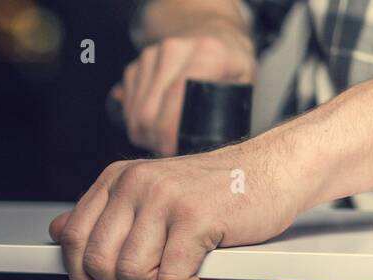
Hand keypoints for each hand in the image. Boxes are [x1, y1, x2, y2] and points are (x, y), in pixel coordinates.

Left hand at [48, 138, 307, 279]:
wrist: (276, 170)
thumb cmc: (219, 191)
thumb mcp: (153, 197)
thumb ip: (108, 216)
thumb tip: (59, 232)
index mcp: (120, 179)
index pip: (75, 238)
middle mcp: (136, 184)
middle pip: (100, 262)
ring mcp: (164, 199)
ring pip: (134, 275)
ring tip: (187, 274)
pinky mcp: (194, 219)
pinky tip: (206, 275)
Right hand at [115, 22, 254, 155]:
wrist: (212, 33)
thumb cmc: (230, 65)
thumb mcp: (243, 84)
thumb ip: (227, 111)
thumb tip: (202, 145)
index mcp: (206, 51)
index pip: (176, 95)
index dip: (170, 131)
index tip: (174, 152)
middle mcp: (174, 48)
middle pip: (150, 110)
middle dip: (156, 140)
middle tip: (170, 153)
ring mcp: (151, 55)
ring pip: (136, 112)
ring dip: (145, 134)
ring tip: (164, 141)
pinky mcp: (136, 64)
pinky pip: (128, 106)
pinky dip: (137, 122)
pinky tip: (156, 125)